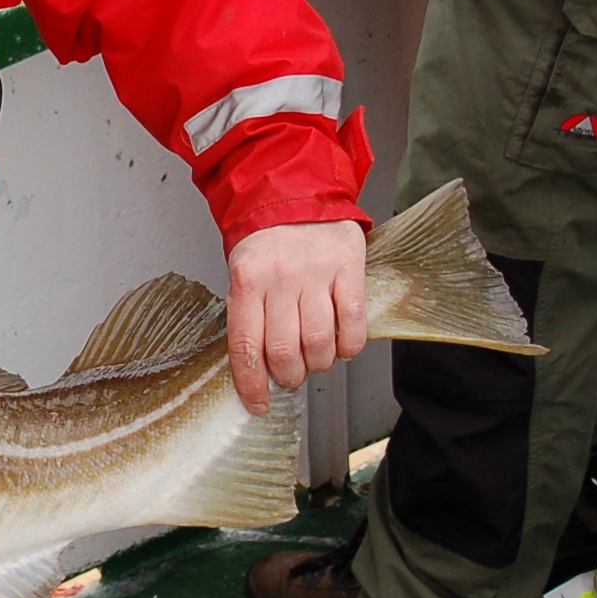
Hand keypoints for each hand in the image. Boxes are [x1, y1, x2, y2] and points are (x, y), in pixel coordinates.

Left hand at [224, 219, 369, 412]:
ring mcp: (316, 273)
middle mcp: (280, 278)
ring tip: (316, 358)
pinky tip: (342, 346)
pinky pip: (353, 322)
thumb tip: (257, 369)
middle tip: (292, 375)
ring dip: (320, 364)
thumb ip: (249, 315)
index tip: (258, 405)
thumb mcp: (243, 273)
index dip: (253, 385)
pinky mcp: (348, 267)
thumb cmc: (267, 242)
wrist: (298, 192)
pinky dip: (349, 346)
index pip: (247, 347)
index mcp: (246, 281)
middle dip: (290, 376)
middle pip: (286, 351)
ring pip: (320, 342)